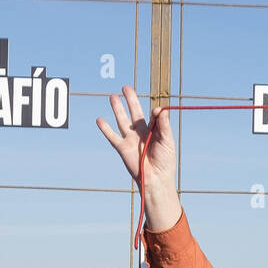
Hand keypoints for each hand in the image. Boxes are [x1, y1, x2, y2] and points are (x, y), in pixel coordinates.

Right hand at [97, 85, 180, 231]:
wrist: (156, 179)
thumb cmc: (165, 162)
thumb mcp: (167, 141)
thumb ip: (164, 125)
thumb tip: (159, 109)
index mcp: (154, 130)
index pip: (152, 115)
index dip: (154, 112)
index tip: (155, 112)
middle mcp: (141, 133)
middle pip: (134, 112)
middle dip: (131, 100)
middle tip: (126, 87)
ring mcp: (131, 139)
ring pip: (122, 120)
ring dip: (117, 108)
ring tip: (113, 96)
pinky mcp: (122, 148)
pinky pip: (112, 136)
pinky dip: (105, 128)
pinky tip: (99, 119)